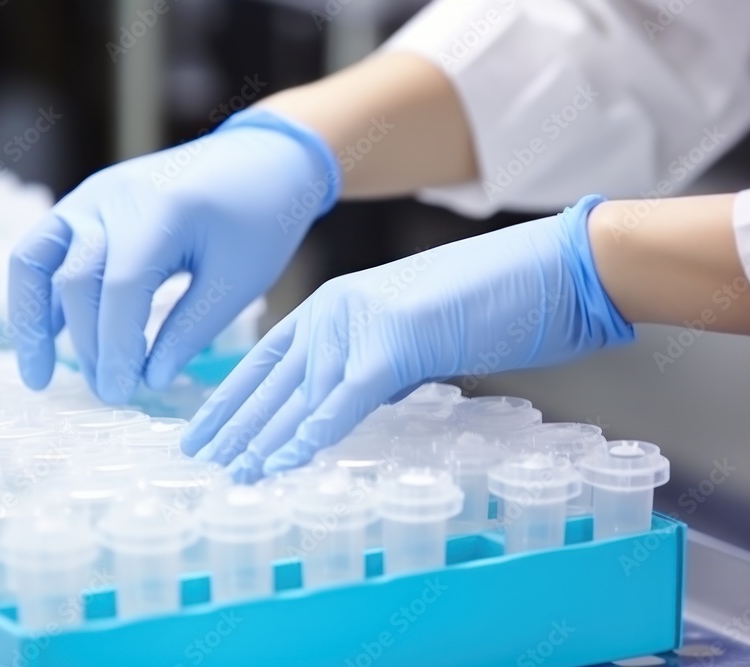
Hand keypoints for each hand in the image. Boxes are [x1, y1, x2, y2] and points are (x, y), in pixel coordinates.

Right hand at [7, 109, 340, 401]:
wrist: (263, 158)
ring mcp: (91, 196)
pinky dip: (41, 295)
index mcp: (159, 210)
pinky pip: (45, 251)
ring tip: (39, 378)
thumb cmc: (260, 218)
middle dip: (87, 345)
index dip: (115, 347)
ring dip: (30, 320)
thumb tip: (146, 379)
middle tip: (109, 393)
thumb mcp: (238, 280)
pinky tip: (52, 339)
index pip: (121, 289)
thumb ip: (189, 330)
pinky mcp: (85, 205)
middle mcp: (111, 197)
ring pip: (35, 259)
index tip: (121, 393)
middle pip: (76, 280)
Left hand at [180, 195, 634, 480]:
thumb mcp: (412, 339)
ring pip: (300, 394)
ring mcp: (364, 323)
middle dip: (234, 427)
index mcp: (335, 308)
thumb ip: (372, 369)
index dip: (233, 401)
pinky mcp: (398, 340)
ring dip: (263, 440)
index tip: (204, 435)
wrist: (551, 269)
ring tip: (231, 475)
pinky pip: (346, 398)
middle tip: (198, 464)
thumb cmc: (489, 303)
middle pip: (272, 381)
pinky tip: (284, 464)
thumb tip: (345, 407)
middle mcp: (336, 312)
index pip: (266, 363)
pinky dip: (314, 434)